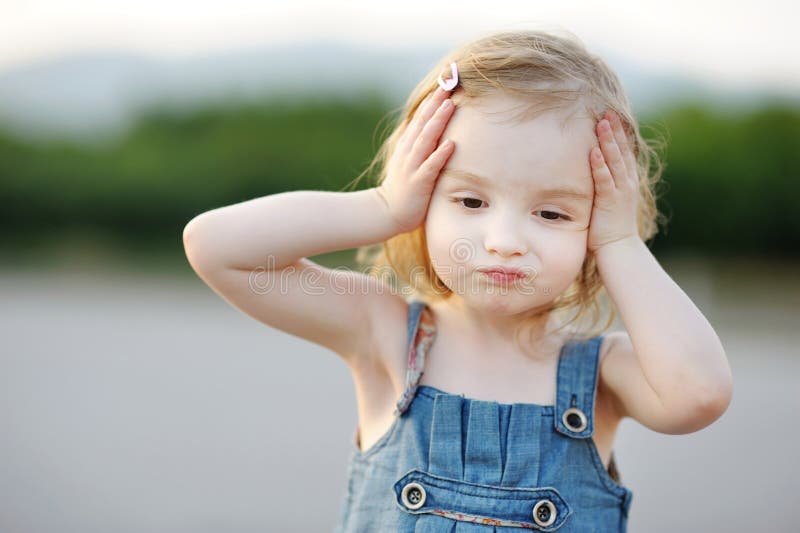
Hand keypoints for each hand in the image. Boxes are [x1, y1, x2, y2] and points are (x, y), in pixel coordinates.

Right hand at [375, 86, 456, 233]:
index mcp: (407, 146)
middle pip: (423, 123)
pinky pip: (430, 166)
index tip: (445, 83)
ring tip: (450, 105)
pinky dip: (440, 154)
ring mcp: (412, 167)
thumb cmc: (402, 189)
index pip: (421, 118)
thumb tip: (431, 129)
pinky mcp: (418, 183)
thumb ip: (418, 146)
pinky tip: (451, 144)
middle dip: (436, 103)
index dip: (432, 100)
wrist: (385, 213)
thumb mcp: (408, 162)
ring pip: (426, 140)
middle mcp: (409, 152)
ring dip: (438, 121)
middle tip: (449, 84)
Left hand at [587, 109, 640, 253]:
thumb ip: (604, 185)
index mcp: (627, 181)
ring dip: (608, 141)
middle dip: (615, 130)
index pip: (624, 152)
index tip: (612, 115)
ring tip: (602, 123)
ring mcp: (620, 191)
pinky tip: (594, 153)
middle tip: (608, 111)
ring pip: (615, 161)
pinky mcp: (610, 201)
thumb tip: (592, 172)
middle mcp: (627, 183)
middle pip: (621, 151)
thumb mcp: (609, 201)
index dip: (619, 133)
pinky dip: (600, 166)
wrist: (619, 249)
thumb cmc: (610, 227)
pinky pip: (605, 180)